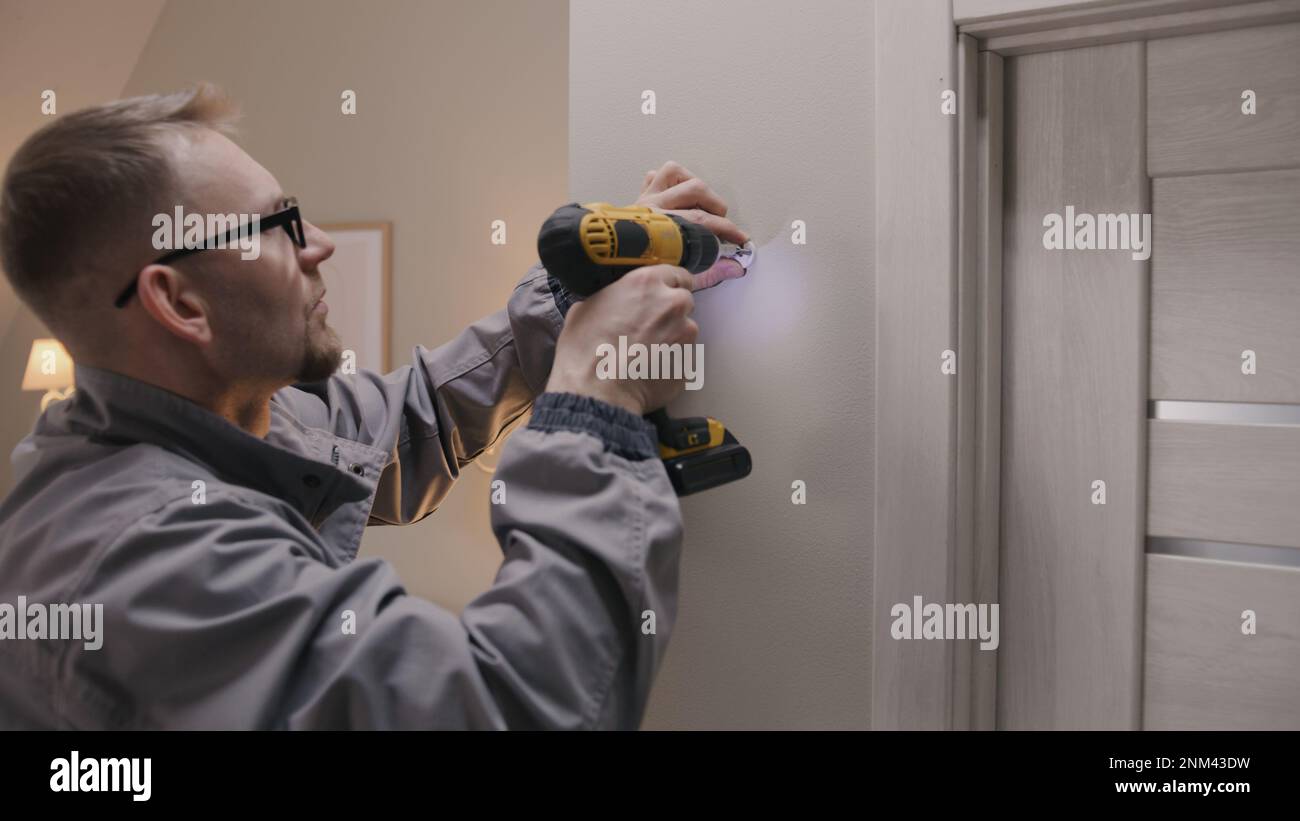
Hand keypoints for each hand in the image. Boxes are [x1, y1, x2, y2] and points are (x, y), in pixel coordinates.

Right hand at [545, 264, 696, 415]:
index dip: (669, 284)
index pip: (675, 273)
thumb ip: (612, 298)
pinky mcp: (689, 363)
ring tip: (645, 355)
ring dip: (671, 338)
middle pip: (683, 301)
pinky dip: (670, 362)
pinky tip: (649, 371)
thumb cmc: (585, 349)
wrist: (596, 390)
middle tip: (647, 329)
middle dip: (669, 312)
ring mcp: (685, 334)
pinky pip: (682, 358)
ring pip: (685, 331)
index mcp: (647, 283)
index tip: (663, 294)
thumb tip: (614, 302)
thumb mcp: (586, 308)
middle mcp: (673, 304)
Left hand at [635, 161, 749, 291]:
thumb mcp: (675, 275)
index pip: (703, 223)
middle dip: (716, 207)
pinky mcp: (641, 195)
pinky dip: (672, 180)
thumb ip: (708, 273)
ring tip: (702, 203)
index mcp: (661, 229)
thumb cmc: (635, 271)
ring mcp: (646, 198)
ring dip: (693, 184)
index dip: (727, 229)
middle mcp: (653, 207)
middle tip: (721, 223)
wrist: (606, 268)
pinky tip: (680, 194)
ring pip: (675, 172)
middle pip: (695, 190)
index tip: (740, 238)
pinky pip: (656, 174)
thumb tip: (734, 268)